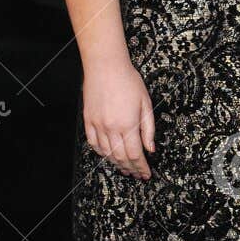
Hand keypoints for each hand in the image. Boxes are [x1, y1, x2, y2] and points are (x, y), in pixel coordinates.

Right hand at [82, 59, 154, 178]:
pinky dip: (101, 153)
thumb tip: (151, 148)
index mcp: (128, 124)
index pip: (136, 155)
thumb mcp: (146, 103)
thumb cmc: (128, 80)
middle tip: (137, 174)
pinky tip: (108, 156)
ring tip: (125, 169)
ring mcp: (98, 125)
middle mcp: (111, 128)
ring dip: (117, 164)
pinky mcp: (88, 120)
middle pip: (121, 157)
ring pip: (107, 153)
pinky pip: (94, 143)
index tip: (146, 173)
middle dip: (131, 169)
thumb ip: (148, 129)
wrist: (105, 66)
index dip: (142, 167)